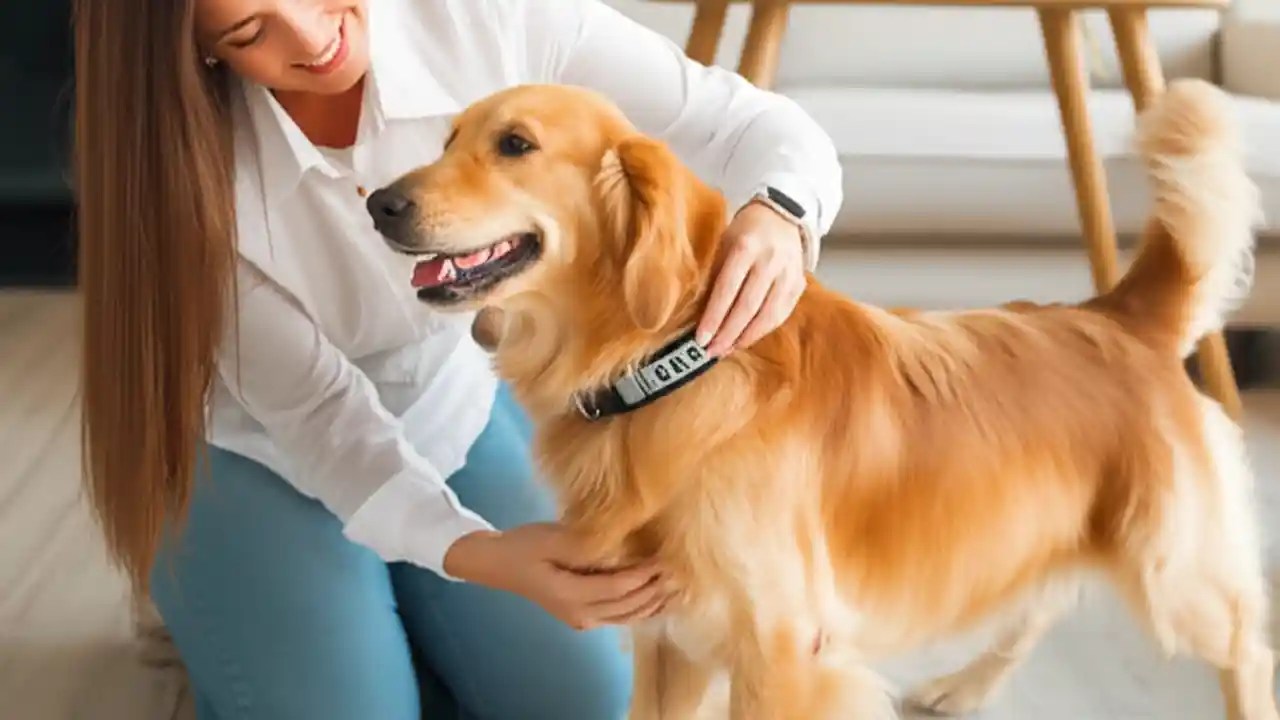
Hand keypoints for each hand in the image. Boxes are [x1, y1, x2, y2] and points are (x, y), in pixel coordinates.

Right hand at [443, 523, 672, 630]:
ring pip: (628, 617)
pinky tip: (659, 600)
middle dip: (656, 590)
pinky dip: (642, 610)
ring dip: (654, 604)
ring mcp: (582, 620)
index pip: (618, 588)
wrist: (500, 564)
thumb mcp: (550, 538)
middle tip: (680, 573)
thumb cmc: (524, 546)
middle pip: (628, 606)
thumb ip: (584, 545)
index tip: (666, 560)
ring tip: (678, 589)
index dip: (644, 576)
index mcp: (569, 595)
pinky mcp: (585, 617)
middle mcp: (580, 614)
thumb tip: (619, 545)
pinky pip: (620, 617)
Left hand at [696, 201, 805, 356]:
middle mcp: (770, 260)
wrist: (783, 215)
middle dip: (728, 333)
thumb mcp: (724, 242)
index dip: (714, 317)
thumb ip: (714, 273)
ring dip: (746, 337)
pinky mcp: (798, 284)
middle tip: (712, 351)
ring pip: (767, 315)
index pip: (727, 289)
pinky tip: (746, 339)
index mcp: (746, 246)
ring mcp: (788, 273)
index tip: (701, 339)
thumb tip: (697, 312)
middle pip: (748, 306)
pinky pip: (781, 314)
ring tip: (727, 349)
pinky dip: (763, 330)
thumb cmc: (745, 231)